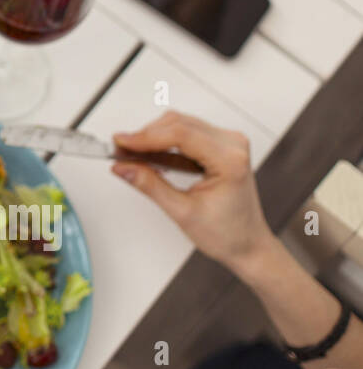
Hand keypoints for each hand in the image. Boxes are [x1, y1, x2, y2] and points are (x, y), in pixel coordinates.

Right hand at [111, 111, 273, 273]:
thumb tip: (123, 167)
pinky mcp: (221, 146)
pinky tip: (151, 156)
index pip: (180, 135)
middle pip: (179, 124)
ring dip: (154, 137)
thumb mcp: (182, 212)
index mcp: (230, 161)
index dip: (145, 137)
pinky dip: (165, 142)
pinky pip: (187, 132)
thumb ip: (149, 185)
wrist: (248, 244)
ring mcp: (229, 143)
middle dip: (146, 135)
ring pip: (181, 124)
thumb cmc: (228, 233)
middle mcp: (233, 145)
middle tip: (121, 150)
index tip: (120, 143)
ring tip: (133, 154)